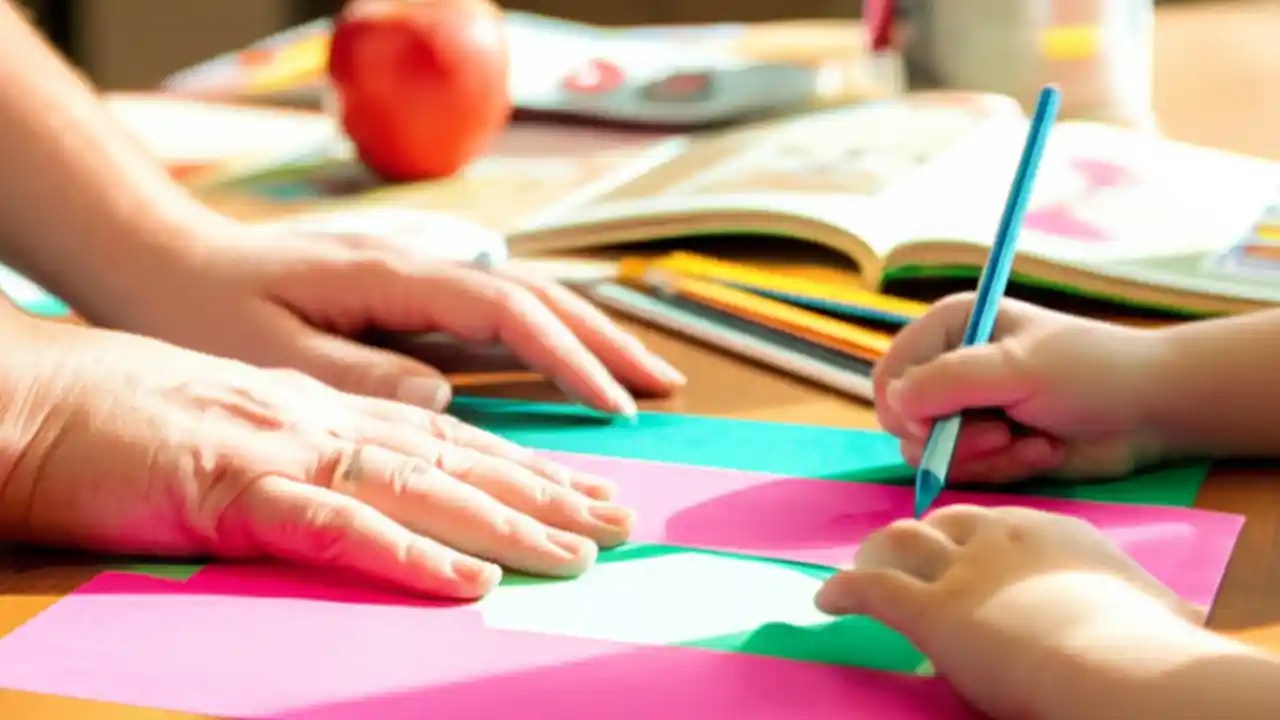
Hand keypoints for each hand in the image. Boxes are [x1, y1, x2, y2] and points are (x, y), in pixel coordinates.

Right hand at [0, 319, 632, 598]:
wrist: (37, 399)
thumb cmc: (133, 419)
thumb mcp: (248, 426)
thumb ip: (326, 443)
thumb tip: (393, 473)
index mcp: (329, 407)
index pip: (450, 439)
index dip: (525, 466)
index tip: (588, 493)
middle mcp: (325, 418)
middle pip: (457, 458)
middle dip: (546, 491)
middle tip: (619, 524)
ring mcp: (284, 448)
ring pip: (417, 486)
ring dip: (503, 520)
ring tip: (575, 552)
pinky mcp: (232, 487)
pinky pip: (333, 526)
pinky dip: (402, 554)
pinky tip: (463, 581)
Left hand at [77, 218, 684, 415]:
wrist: (166, 258)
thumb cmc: (204, 309)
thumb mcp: (265, 351)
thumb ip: (356, 374)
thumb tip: (445, 398)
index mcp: (392, 274)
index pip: (505, 309)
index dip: (567, 356)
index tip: (615, 405)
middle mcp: (420, 265)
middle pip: (538, 293)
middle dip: (608, 340)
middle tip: (669, 386)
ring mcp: (421, 276)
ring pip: (529, 298)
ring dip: (593, 335)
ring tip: (649, 376)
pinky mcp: (414, 294)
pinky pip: (500, 314)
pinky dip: (551, 339)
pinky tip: (576, 363)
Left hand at [814, 506, 1204, 719]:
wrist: (1118, 662)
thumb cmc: (1148, 645)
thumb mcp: (1149, 609)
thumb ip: (1135, 603)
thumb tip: (1171, 618)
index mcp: (1053, 532)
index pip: (998, 522)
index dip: (972, 536)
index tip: (965, 552)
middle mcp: (1000, 537)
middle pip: (944, 522)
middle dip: (921, 538)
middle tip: (904, 557)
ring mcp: (961, 570)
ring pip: (901, 543)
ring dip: (876, 555)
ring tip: (859, 569)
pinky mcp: (929, 609)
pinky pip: (871, 589)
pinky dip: (842, 591)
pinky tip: (826, 601)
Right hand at [873, 292, 1168, 481]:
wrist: (1151, 412)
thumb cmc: (1090, 372)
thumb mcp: (1018, 368)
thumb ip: (949, 382)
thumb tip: (894, 405)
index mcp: (949, 328)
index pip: (890, 375)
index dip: (905, 408)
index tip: (941, 424)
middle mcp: (949, 367)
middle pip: (905, 422)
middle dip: (954, 439)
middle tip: (1000, 432)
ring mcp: (967, 411)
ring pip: (933, 454)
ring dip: (985, 457)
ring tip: (1031, 441)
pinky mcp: (988, 448)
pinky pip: (966, 473)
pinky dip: (1004, 468)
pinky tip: (1042, 450)